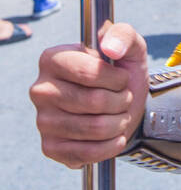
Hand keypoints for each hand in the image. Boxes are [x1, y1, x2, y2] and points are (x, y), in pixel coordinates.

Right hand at [30, 22, 149, 168]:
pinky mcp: (50, 147)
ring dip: (119, 123)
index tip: (122, 78)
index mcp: (52, 59)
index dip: (116, 79)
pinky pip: (88, 153)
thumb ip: (123, 36)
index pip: (90, 72)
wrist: (122, 108)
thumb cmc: (121, 74)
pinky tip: (114, 135)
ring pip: (94, 128)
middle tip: (123, 98)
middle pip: (94, 102)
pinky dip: (111, 145)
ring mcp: (43, 120)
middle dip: (121, 101)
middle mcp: (41, 89)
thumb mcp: (130, 49)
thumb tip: (110, 46)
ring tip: (119, 114)